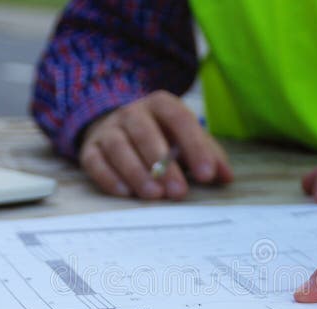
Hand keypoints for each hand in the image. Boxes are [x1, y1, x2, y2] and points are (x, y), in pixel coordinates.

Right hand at [79, 91, 232, 199]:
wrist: (117, 128)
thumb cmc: (161, 137)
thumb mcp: (186, 140)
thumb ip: (208, 155)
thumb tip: (227, 177)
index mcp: (161, 105)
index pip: (179, 119)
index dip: (194, 146)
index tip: (207, 175)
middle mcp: (132, 113)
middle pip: (146, 133)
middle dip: (163, 164)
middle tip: (179, 192)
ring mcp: (109, 130)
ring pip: (119, 147)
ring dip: (136, 172)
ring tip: (154, 195)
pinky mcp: (90, 149)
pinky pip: (95, 161)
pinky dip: (109, 177)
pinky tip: (125, 193)